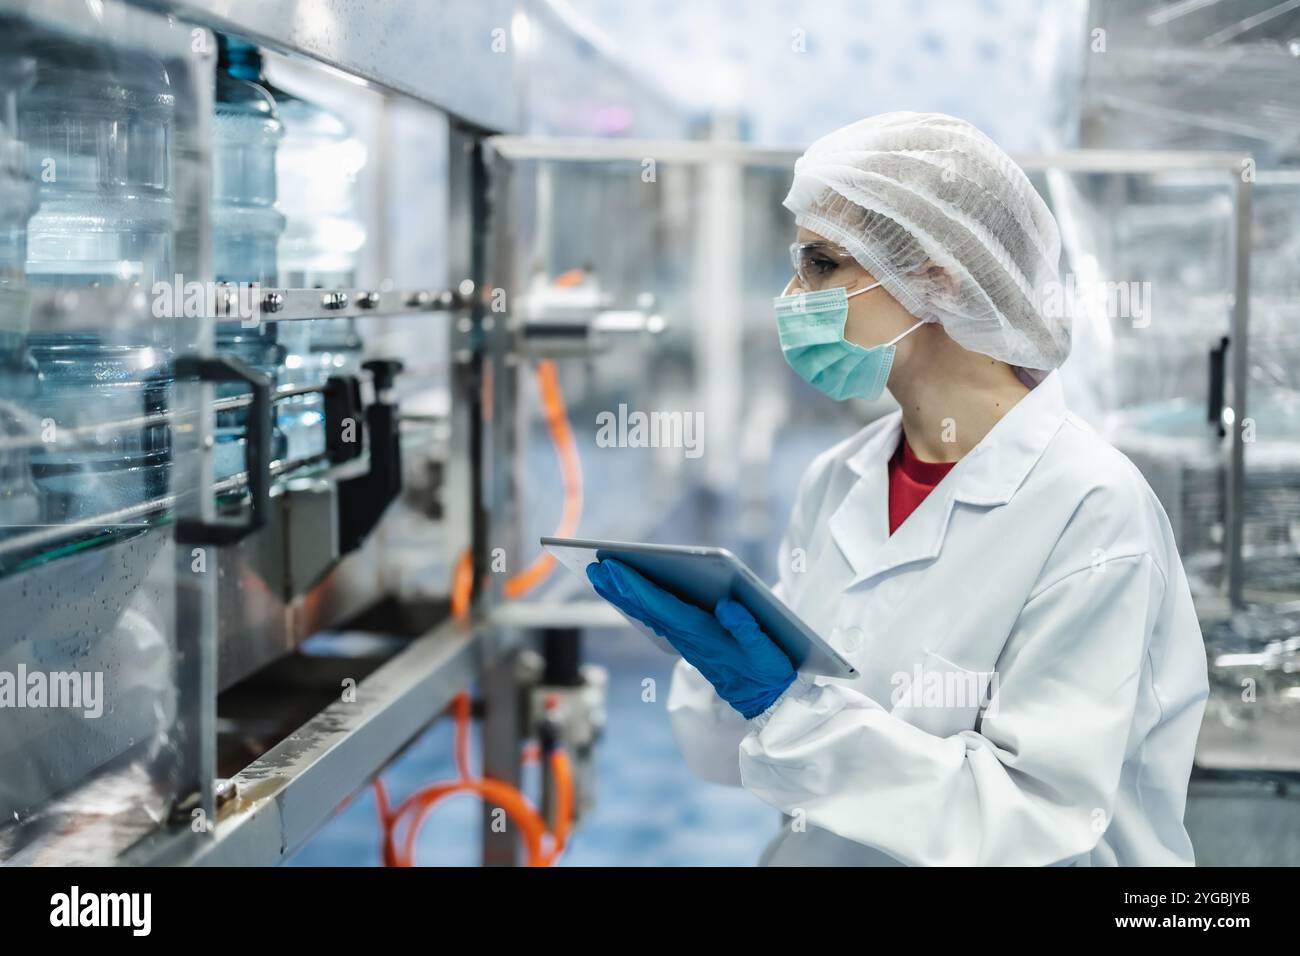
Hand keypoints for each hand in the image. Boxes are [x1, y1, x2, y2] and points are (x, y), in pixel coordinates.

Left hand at [587, 558, 794, 718]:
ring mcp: (688, 642)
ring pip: (650, 615)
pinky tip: (629, 596)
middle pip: (650, 610)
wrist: (766, 701)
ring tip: (602, 577)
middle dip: (622, 588)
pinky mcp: (691, 643)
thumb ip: (749, 630)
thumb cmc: (768, 671)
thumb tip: (727, 606)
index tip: (613, 570)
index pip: (665, 607)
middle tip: (595, 569)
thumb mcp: (767, 653)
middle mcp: (690, 638)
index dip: (638, 588)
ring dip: (626, 596)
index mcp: (705, 635)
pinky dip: (641, 606)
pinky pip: (659, 621)